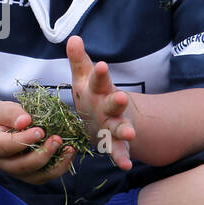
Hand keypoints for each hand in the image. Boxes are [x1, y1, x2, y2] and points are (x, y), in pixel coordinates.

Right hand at [0, 101, 75, 184]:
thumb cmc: (1, 118)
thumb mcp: (2, 110)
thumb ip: (12, 114)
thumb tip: (26, 121)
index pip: (7, 146)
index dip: (24, 140)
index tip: (40, 130)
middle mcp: (3, 163)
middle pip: (23, 166)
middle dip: (43, 154)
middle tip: (57, 139)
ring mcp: (16, 172)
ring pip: (36, 176)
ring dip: (56, 165)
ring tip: (69, 149)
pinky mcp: (29, 175)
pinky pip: (45, 177)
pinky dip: (60, 167)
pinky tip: (69, 153)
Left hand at [66, 35, 135, 170]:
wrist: (106, 117)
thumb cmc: (92, 95)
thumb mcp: (83, 78)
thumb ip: (78, 60)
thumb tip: (73, 38)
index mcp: (100, 90)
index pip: (99, 79)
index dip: (100, 73)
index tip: (101, 65)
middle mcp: (110, 106)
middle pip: (115, 103)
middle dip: (117, 101)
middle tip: (120, 97)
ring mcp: (115, 124)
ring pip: (121, 127)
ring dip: (125, 130)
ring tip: (130, 134)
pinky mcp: (116, 142)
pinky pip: (119, 150)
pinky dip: (122, 157)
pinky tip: (126, 166)